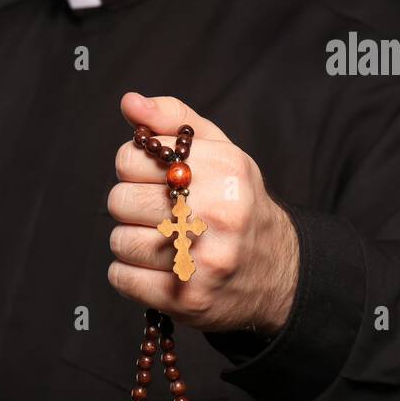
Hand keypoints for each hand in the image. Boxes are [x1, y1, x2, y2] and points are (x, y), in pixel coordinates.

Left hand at [106, 93, 299, 335]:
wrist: (280, 271)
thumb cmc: (237, 204)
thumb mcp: (220, 152)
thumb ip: (174, 120)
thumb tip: (129, 102)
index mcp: (223, 169)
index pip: (132, 158)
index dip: (133, 169)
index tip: (151, 179)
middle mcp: (216, 213)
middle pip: (121, 201)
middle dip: (130, 207)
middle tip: (157, 214)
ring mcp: (203, 259)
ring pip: (119, 241)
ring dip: (130, 242)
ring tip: (159, 242)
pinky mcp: (188, 298)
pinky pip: (121, 277)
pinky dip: (129, 273)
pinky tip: (155, 267)